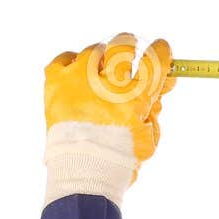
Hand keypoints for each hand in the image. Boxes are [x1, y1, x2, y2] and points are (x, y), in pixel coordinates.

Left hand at [42, 33, 174, 205]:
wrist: (82, 173)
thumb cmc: (120, 158)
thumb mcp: (149, 135)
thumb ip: (155, 107)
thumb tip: (162, 84)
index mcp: (136, 97)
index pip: (155, 60)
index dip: (161, 52)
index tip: (161, 48)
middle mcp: (108, 83)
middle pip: (123, 45)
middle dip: (130, 46)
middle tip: (130, 50)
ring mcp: (79, 79)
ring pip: (94, 51)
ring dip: (101, 60)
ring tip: (99, 73)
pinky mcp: (56, 82)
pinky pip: (63, 59)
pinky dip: (72, 63)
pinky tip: (77, 73)